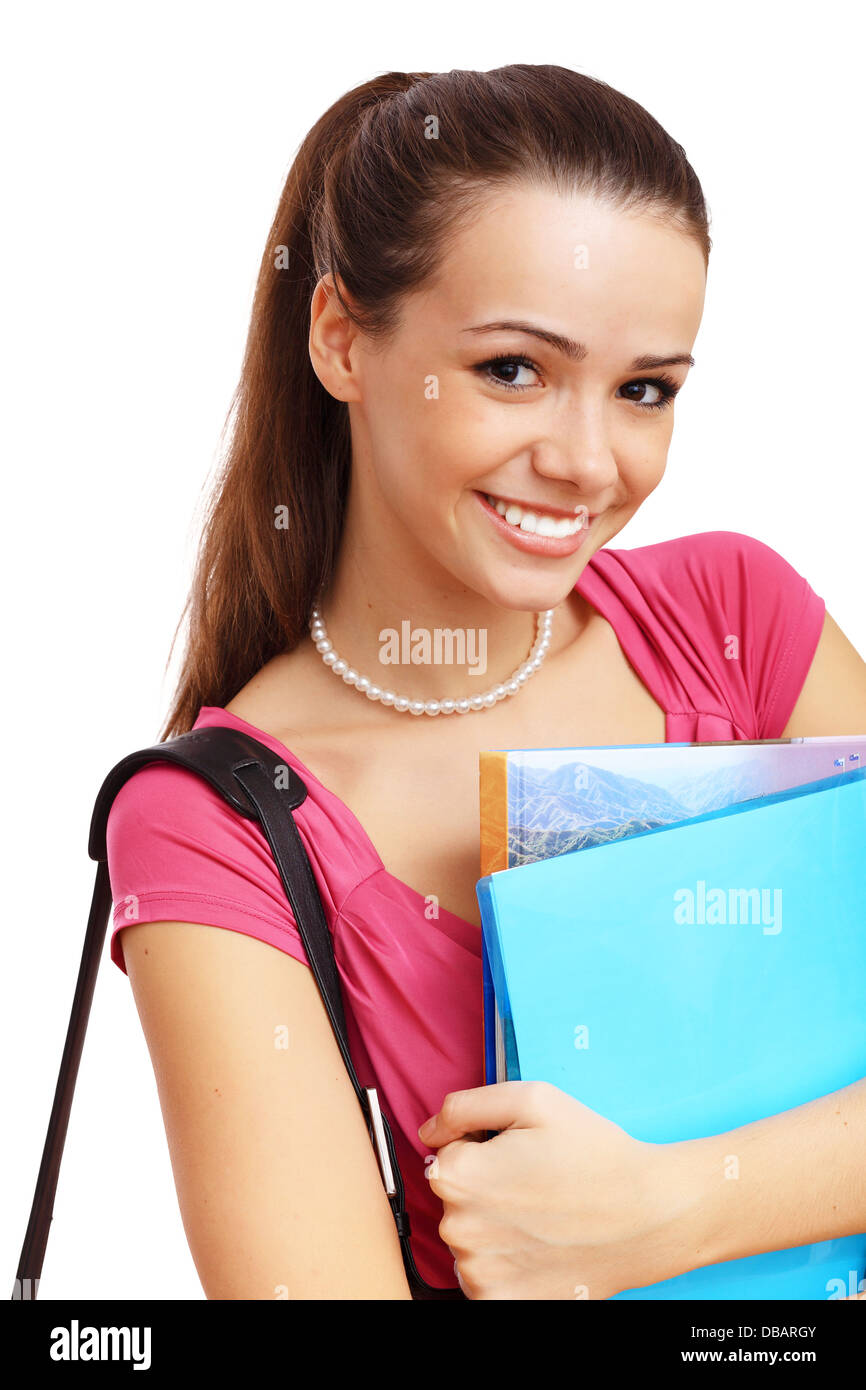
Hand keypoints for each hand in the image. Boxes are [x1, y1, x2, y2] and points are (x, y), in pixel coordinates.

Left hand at [418, 1080, 693, 1300]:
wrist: (648, 1216)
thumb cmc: (594, 1154)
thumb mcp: (533, 1100)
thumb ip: (465, 1106)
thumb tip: (428, 1131)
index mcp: (459, 1174)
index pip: (445, 1153)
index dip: (482, 1147)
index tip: (518, 1152)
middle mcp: (458, 1228)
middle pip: (455, 1197)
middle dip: (486, 1186)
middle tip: (535, 1182)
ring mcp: (478, 1273)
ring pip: (469, 1238)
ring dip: (493, 1226)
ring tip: (542, 1215)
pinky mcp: (500, 1304)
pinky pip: (483, 1278)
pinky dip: (504, 1264)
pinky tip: (538, 1247)